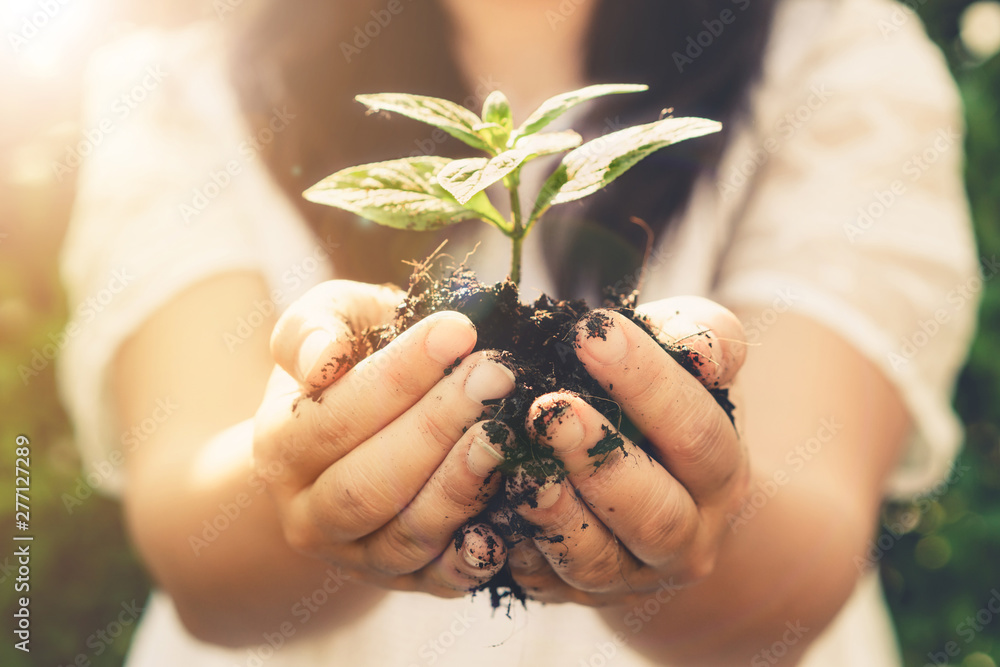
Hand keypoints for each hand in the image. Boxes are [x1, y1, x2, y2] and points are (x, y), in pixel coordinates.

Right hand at [253, 280, 515, 596]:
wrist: (354, 438)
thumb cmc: (353, 362)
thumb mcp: (325, 324)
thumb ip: (314, 329)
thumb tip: (324, 359)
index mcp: (280, 447)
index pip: (336, 416)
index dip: (400, 375)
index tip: (459, 330)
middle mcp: (308, 515)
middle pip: (370, 484)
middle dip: (438, 428)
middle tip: (497, 376)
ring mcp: (356, 557)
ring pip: (408, 534)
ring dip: (462, 484)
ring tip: (506, 432)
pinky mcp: (405, 581)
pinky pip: (443, 577)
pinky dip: (479, 550)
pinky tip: (513, 507)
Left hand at [507, 296, 747, 604]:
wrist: (655, 497)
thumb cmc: (663, 408)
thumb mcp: (690, 365)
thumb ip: (700, 338)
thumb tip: (699, 349)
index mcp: (719, 471)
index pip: (695, 430)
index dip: (646, 383)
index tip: (592, 334)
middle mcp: (687, 536)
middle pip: (653, 511)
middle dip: (598, 458)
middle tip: (548, 409)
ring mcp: (631, 576)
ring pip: (596, 560)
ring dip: (555, 513)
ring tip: (517, 465)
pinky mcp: (577, 596)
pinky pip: (544, 584)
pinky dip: (516, 552)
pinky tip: (488, 514)